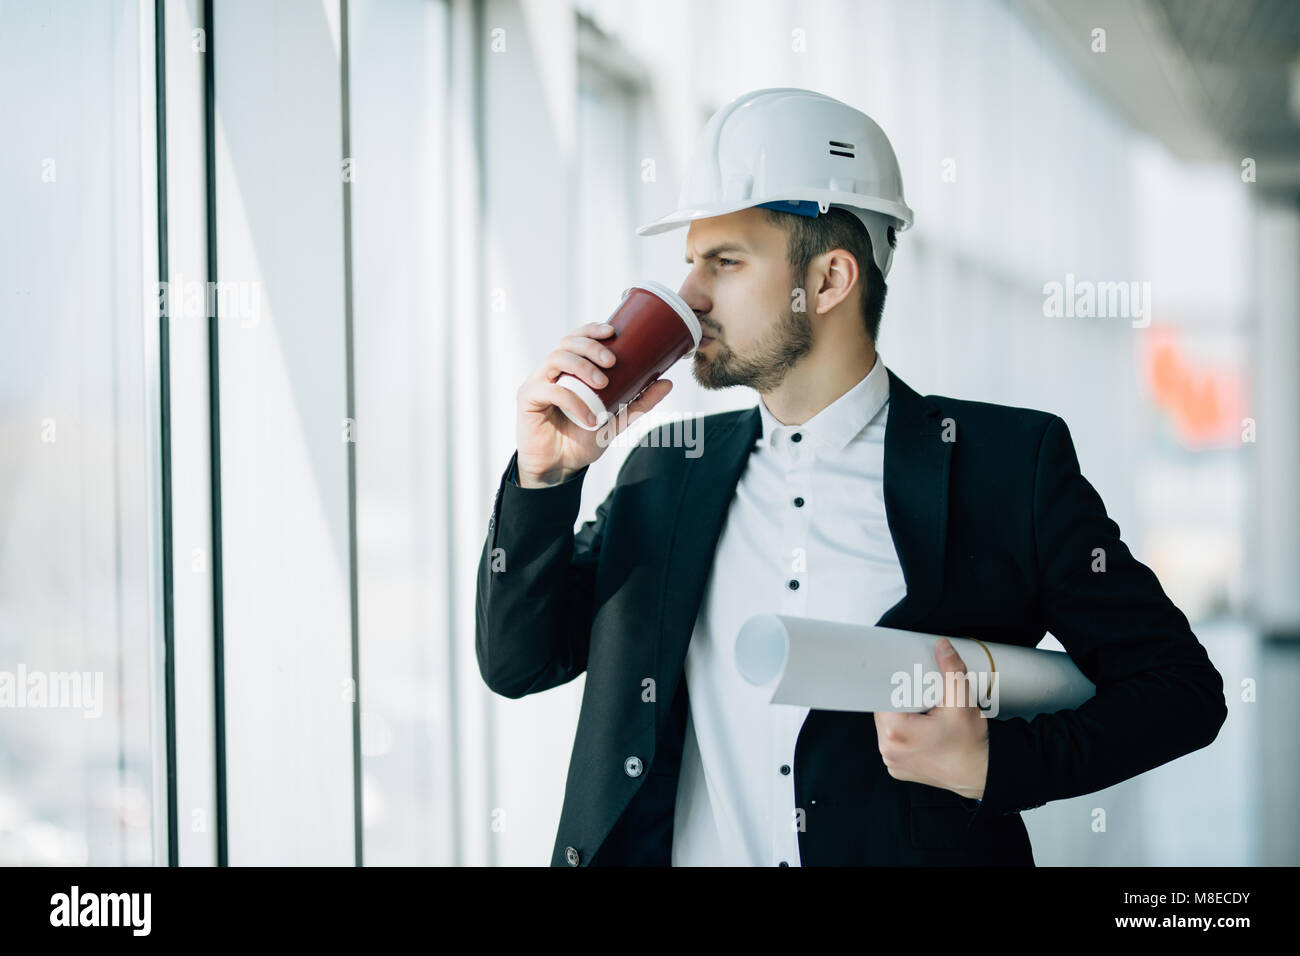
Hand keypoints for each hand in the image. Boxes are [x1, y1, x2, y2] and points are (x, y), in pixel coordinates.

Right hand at [515, 321, 673, 487]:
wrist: (560, 468)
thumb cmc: (582, 439)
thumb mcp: (617, 420)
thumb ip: (639, 402)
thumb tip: (667, 382)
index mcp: (569, 369)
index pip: (577, 338)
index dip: (592, 330)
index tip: (612, 331)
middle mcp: (552, 371)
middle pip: (567, 343)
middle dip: (591, 346)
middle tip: (612, 361)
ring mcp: (537, 382)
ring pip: (556, 358)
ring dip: (582, 366)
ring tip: (603, 383)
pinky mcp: (527, 399)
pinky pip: (550, 390)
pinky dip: (572, 401)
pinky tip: (589, 416)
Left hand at [874, 637, 988, 800]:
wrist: (982, 774)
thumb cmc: (971, 744)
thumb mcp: (962, 702)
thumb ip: (951, 670)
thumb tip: (942, 647)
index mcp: (895, 732)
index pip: (881, 697)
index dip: (893, 686)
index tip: (906, 682)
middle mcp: (888, 750)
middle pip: (884, 711)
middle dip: (901, 701)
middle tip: (924, 700)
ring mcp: (892, 762)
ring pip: (889, 727)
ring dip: (903, 718)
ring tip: (926, 717)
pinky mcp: (898, 768)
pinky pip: (895, 743)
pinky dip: (906, 735)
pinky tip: (924, 733)